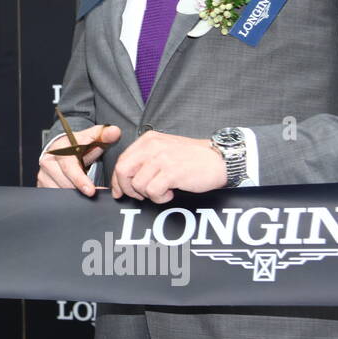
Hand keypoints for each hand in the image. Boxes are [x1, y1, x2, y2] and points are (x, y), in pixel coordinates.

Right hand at [37, 124, 119, 195]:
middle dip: (79, 191)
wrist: (63, 148)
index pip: (68, 166)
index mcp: (60, 148)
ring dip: (72, 195)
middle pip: (63, 182)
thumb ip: (105, 135)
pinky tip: (75, 196)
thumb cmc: (78, 145)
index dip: (80, 179)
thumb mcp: (92, 138)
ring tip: (84, 193)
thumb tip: (114, 132)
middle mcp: (48, 160)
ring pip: (58, 191)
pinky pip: (53, 195)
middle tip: (92, 195)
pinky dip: (65, 199)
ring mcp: (43, 173)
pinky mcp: (42, 183)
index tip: (90, 191)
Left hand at [110, 131, 224, 203]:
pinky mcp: (171, 172)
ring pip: (137, 184)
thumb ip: (144, 160)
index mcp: (147, 140)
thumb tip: (123, 180)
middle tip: (141, 196)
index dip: (118, 180)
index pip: (121, 161)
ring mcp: (161, 158)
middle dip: (127, 189)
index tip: (120, 192)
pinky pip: (153, 192)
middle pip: (123, 171)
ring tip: (164, 190)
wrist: (219, 159)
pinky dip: (160, 198)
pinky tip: (171, 193)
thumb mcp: (164, 150)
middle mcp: (152, 147)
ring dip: (149, 195)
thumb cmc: (192, 158)